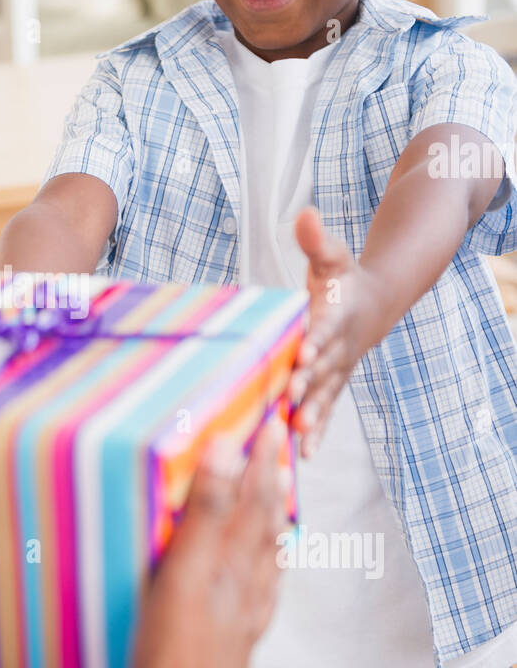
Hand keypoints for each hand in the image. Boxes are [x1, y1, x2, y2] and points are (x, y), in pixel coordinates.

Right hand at [132, 418, 287, 667]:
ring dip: (271, 520)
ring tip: (278, 497)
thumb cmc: (174, 659)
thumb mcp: (182, 576)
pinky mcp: (232, 645)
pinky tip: (261, 575)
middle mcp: (245, 586)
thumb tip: (231, 448)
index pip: (254, 497)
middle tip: (278, 447)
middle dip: (271, 481)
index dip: (263, 459)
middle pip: (265, 522)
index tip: (271, 422)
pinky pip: (258, 593)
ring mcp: (241, 618)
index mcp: (231, 564)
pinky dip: (263, 569)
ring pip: (265, 557)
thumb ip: (207, 513)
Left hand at [289, 206, 381, 456]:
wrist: (374, 303)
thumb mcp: (332, 256)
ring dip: (313, 413)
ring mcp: (339, 369)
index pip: (326, 326)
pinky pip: (326, 409)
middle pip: (324, 366)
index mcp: (337, 314)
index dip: (316, 338)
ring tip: (298, 433)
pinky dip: (317, 430)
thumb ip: (316, 241)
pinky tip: (303, 454)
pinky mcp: (334, 384)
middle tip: (291, 397)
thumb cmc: (343, 278)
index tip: (303, 350)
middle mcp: (340, 346)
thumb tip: (306, 213)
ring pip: (325, 394)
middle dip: (308, 382)